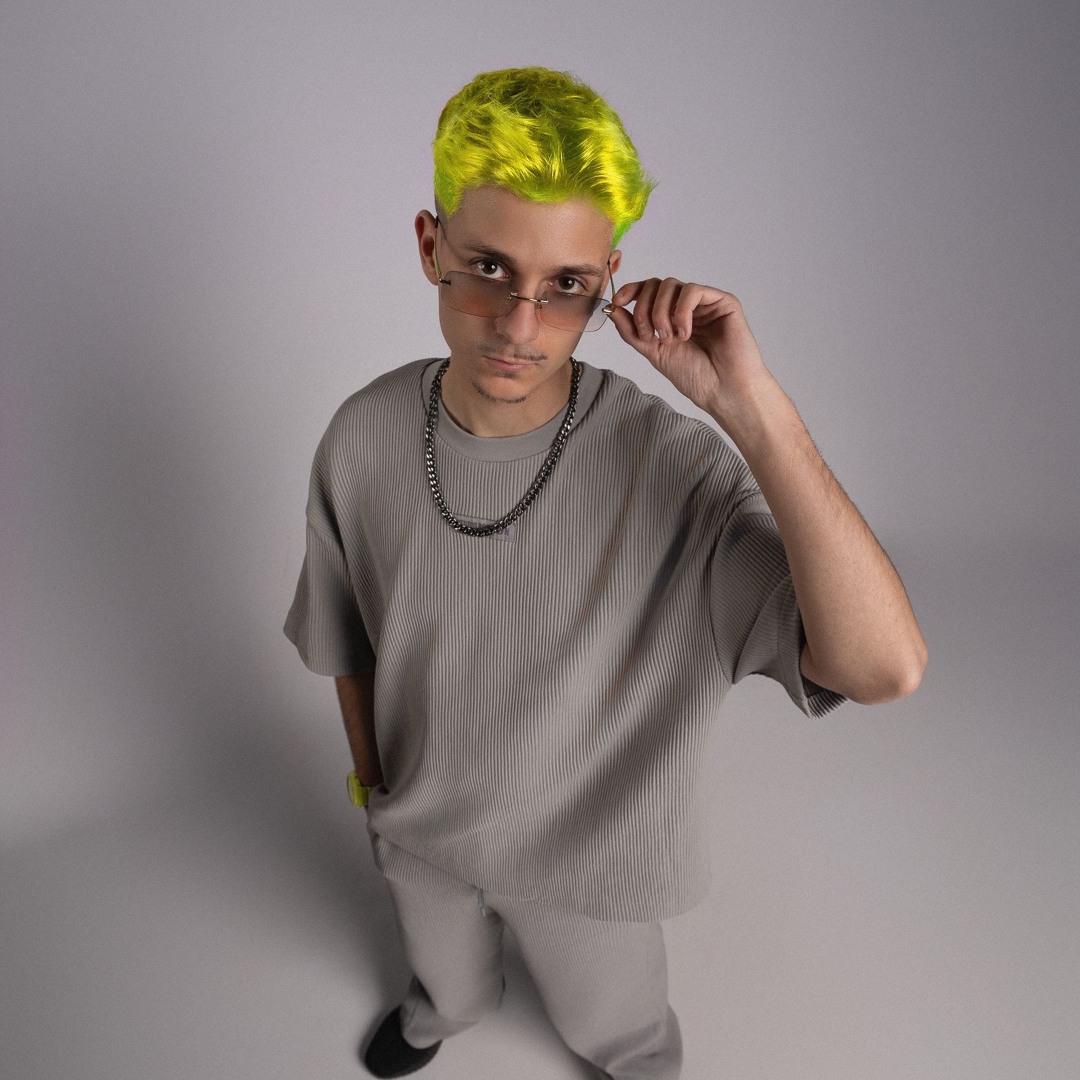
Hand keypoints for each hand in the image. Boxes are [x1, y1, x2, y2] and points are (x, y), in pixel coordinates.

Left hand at [608, 277, 775, 430]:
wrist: (723, 391)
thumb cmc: (696, 377)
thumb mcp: (654, 352)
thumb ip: (633, 331)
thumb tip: (612, 309)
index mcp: (672, 316)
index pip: (648, 291)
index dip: (630, 291)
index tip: (617, 302)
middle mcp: (688, 307)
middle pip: (656, 285)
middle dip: (644, 308)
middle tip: (649, 335)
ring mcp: (706, 303)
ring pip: (671, 285)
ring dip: (660, 312)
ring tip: (669, 339)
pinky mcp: (723, 302)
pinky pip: (692, 290)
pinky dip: (681, 311)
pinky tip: (685, 333)